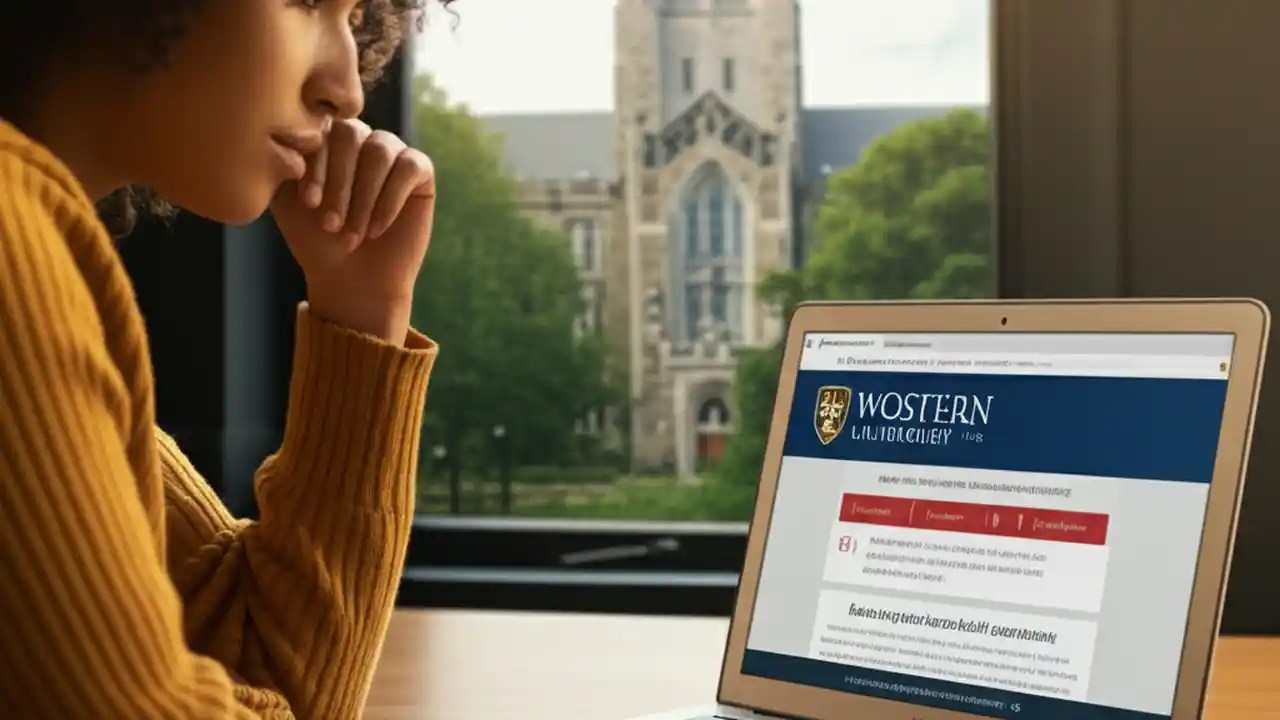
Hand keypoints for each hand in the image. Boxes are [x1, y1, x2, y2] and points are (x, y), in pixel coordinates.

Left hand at [271, 118, 435, 343]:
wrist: (351, 278)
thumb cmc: (317, 240)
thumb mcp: (287, 201)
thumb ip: (282, 164)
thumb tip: (287, 138)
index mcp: (324, 138)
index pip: (318, 129)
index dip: (315, 165)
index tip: (309, 203)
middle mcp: (359, 137)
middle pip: (350, 133)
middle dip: (339, 181)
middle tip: (331, 224)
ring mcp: (392, 151)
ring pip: (379, 151)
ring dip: (363, 197)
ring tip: (352, 233)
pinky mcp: (420, 170)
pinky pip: (409, 168)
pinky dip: (390, 201)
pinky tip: (376, 229)